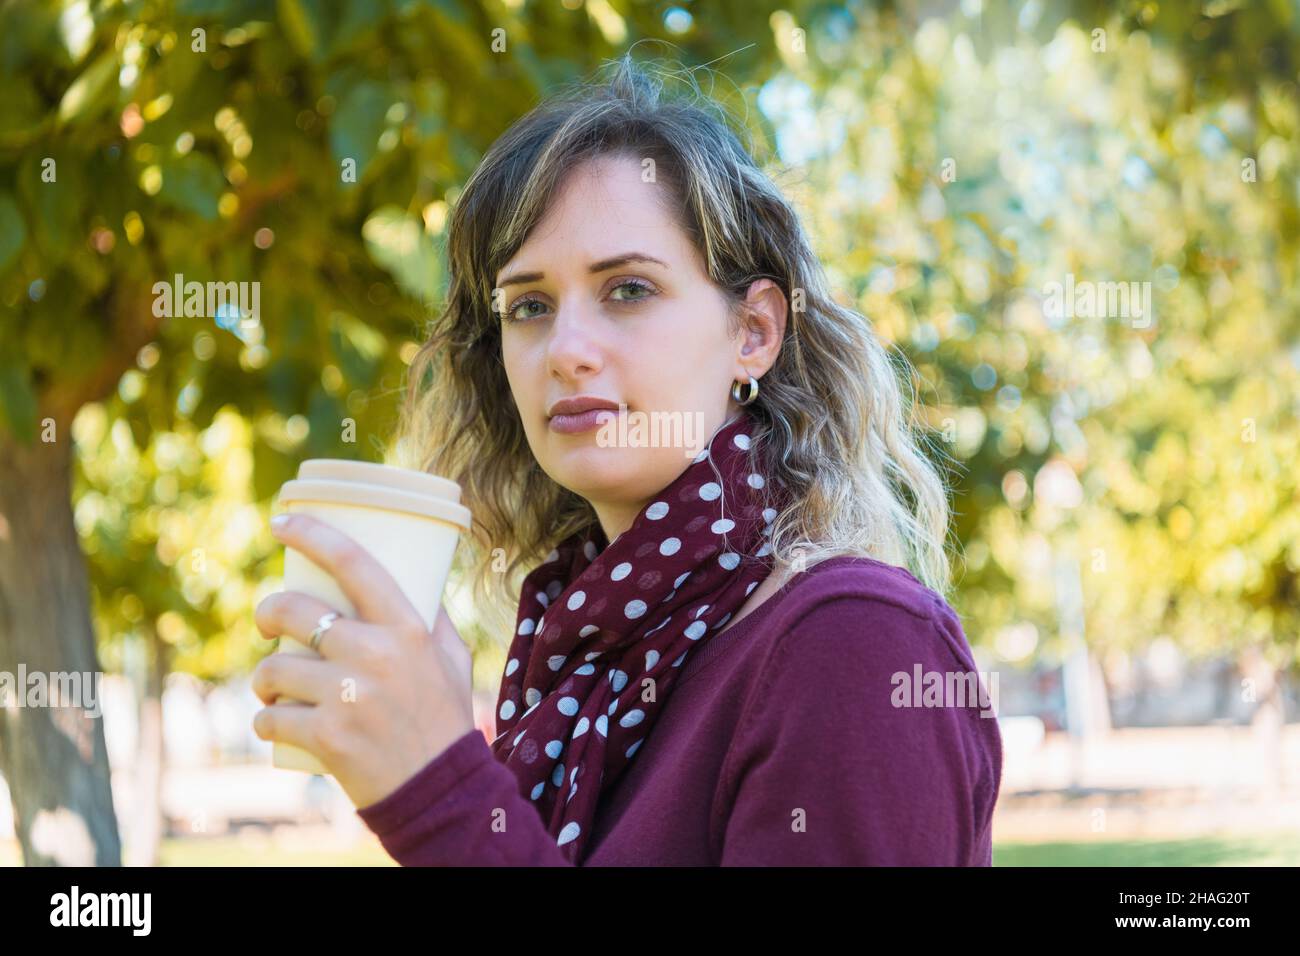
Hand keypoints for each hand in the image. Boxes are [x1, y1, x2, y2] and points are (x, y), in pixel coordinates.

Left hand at [251, 512, 475, 809]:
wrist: (442, 789)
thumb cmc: (445, 718)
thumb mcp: (452, 659)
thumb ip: (432, 619)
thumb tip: (413, 580)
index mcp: (408, 629)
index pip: (354, 563)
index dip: (313, 534)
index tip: (282, 520)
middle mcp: (377, 655)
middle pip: (294, 611)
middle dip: (268, 613)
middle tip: (269, 626)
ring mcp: (349, 696)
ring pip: (274, 668)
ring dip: (264, 679)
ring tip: (273, 690)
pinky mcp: (327, 736)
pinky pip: (270, 718)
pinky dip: (264, 721)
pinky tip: (273, 724)